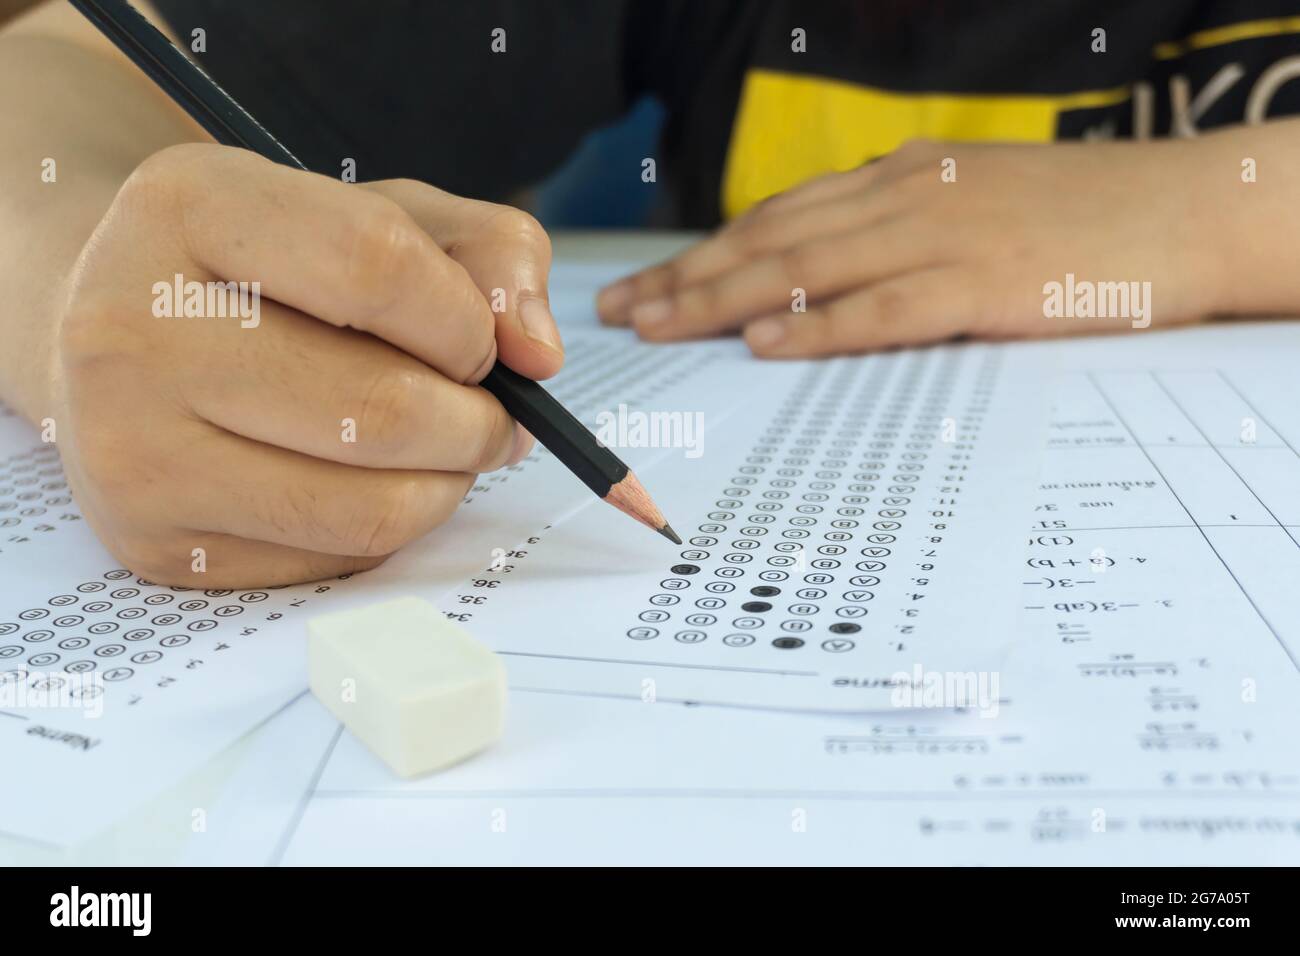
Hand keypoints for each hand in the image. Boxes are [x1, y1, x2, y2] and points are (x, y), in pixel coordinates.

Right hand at [52, 143, 561, 586]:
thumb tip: (540, 354)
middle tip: (488, 416)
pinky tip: (372, 481)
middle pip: (381, 408)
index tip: (484, 344)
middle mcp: (131, 327)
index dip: (469, 321)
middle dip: (477, 423)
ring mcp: (131, 448)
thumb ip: (489, 253)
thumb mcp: (379, 215)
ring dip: (448, 483)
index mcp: (190, 207)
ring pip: (368, 505)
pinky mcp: (155, 542)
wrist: (111, 334)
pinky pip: (335, 557)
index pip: (379, 268)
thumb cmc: (270, 271)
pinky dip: (390, 525)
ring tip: (445, 448)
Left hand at [597, 138, 1232, 356]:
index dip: (704, 253)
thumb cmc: (1084, 217)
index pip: (779, 217)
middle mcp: (907, 196)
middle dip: (686, 278)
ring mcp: (943, 236)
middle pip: (771, 239)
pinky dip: (818, 326)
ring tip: (659, 327)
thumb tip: (829, 272)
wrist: (1188, 211)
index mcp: (904, 177)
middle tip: (622, 312)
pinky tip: (765, 343)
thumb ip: (902, 226)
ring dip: (723, 299)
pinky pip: (883, 309)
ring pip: (806, 267)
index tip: (649, 286)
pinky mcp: (984, 283)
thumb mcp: (978, 200)